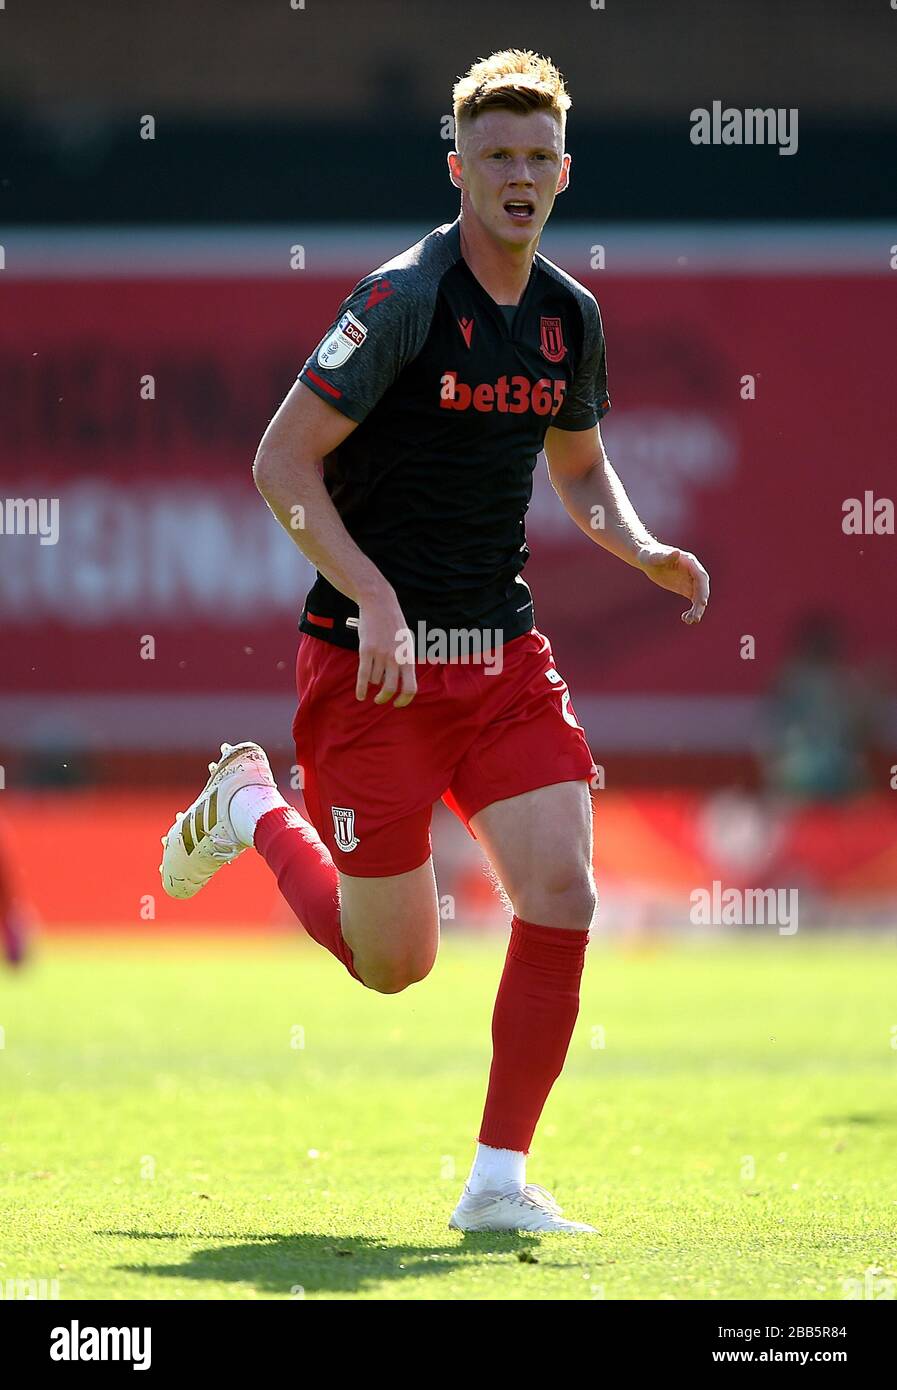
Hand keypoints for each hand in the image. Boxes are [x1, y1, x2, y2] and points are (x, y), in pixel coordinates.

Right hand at [355, 587, 417, 705]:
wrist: (380, 604)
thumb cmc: (394, 625)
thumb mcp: (407, 643)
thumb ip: (405, 662)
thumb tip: (402, 684)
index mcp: (408, 657)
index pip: (411, 687)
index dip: (404, 700)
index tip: (397, 704)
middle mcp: (395, 657)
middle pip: (390, 688)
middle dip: (384, 698)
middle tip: (380, 700)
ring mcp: (380, 654)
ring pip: (374, 680)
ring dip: (372, 681)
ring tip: (372, 671)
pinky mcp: (366, 650)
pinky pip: (363, 676)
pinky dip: (360, 689)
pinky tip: (360, 696)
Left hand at [636, 542, 709, 624]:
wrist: (647, 559)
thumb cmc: (650, 555)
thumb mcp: (656, 556)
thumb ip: (666, 556)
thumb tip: (677, 552)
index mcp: (690, 562)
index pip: (701, 577)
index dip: (703, 590)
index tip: (703, 603)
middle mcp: (693, 572)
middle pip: (702, 589)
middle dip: (700, 603)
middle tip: (695, 618)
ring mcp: (690, 581)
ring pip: (698, 597)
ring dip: (697, 610)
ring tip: (689, 621)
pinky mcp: (685, 588)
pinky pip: (693, 601)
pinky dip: (692, 610)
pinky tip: (685, 618)